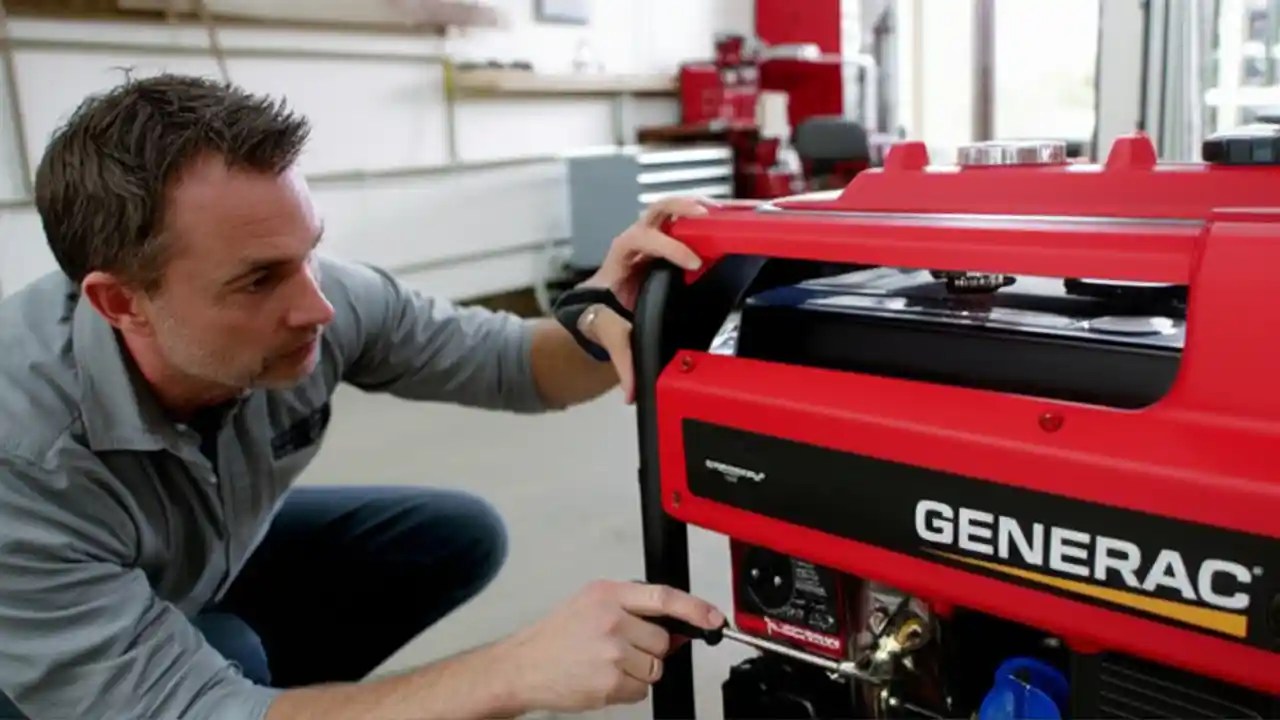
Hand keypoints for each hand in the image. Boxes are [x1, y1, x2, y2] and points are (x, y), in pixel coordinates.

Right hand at [498, 579, 725, 713]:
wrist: (521, 666)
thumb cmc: (556, 637)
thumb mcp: (591, 605)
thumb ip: (633, 610)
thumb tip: (678, 628)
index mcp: (608, 594)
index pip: (664, 597)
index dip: (696, 608)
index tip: (714, 618)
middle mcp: (612, 620)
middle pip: (663, 640)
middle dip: (649, 649)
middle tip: (618, 649)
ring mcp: (612, 652)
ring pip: (655, 668)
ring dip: (638, 671)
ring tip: (605, 664)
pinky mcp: (610, 682)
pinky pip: (641, 690)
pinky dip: (627, 689)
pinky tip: (601, 679)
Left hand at [578, 197, 709, 402]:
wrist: (597, 315)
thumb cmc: (601, 319)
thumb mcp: (609, 336)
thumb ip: (622, 361)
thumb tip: (632, 390)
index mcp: (621, 258)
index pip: (642, 238)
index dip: (667, 247)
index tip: (691, 262)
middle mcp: (636, 244)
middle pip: (656, 211)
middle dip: (680, 209)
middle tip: (707, 216)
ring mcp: (652, 242)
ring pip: (671, 213)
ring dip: (695, 209)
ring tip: (723, 215)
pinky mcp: (666, 248)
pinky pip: (683, 227)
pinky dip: (702, 223)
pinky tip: (723, 226)